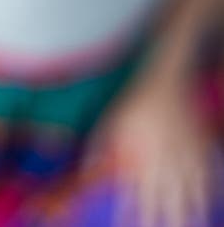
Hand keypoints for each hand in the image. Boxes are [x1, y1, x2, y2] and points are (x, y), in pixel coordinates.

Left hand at [85, 73, 212, 226]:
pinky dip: (210, 193)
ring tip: (189, 226)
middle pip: (167, 204)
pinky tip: (209, 203)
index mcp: (142, 159)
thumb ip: (98, 148)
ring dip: (189, 214)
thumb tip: (85, 170)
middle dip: (166, 223)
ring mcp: (186, 159)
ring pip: (191, 196)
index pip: (135, 197)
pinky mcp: (201, 151)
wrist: (166, 82)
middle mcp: (164, 164)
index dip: (130, 216)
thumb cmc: (136, 104)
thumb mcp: (111, 123)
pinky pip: (209, 178)